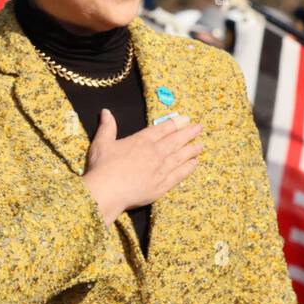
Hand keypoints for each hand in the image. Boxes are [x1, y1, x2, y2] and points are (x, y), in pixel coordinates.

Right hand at [82, 110, 203, 221]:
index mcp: (142, 140)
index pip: (163, 128)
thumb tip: (106, 112)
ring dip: (192, 150)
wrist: (107, 191)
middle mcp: (155, 152)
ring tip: (201, 145)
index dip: (175, 123)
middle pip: (176, 140)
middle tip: (200, 127)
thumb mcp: (102, 143)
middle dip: (189, 132)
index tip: (185, 119)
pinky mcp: (163, 185)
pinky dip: (188, 168)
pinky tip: (195, 164)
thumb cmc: (103, 167)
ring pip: (181, 156)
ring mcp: (161, 168)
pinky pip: (180, 174)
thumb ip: (107, 127)